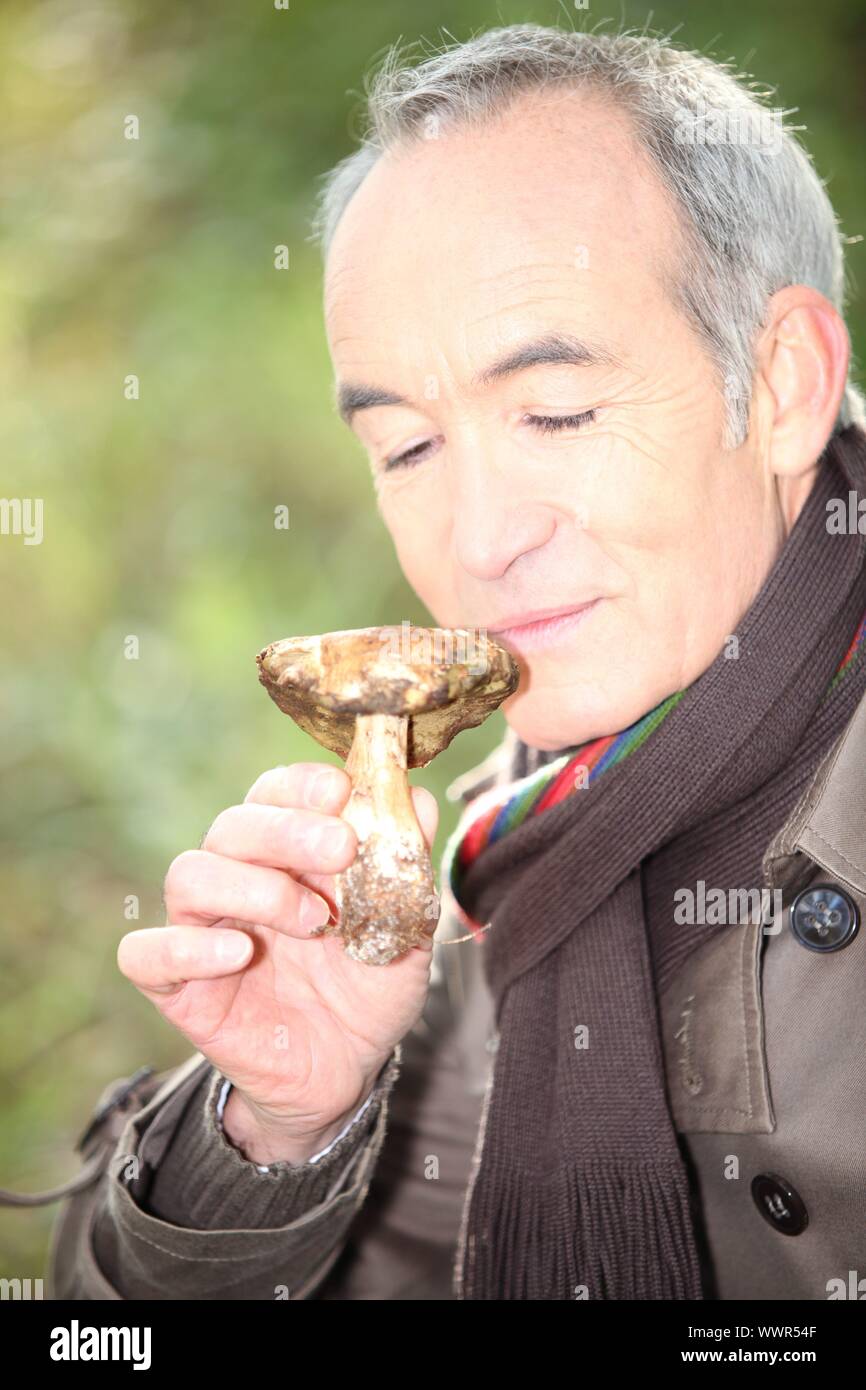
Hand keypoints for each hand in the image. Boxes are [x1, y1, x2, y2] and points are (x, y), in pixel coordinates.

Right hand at [117, 763, 438, 1159]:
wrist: (348, 1071)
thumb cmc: (368, 987)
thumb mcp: (405, 928)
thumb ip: (408, 868)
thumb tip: (422, 801)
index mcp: (285, 853)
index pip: (272, 792)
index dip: (300, 785)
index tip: (341, 790)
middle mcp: (236, 879)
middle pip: (232, 826)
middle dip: (287, 829)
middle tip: (341, 848)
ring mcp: (202, 930)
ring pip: (188, 875)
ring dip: (251, 886)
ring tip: (312, 920)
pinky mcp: (178, 989)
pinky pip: (146, 955)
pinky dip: (186, 947)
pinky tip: (238, 953)